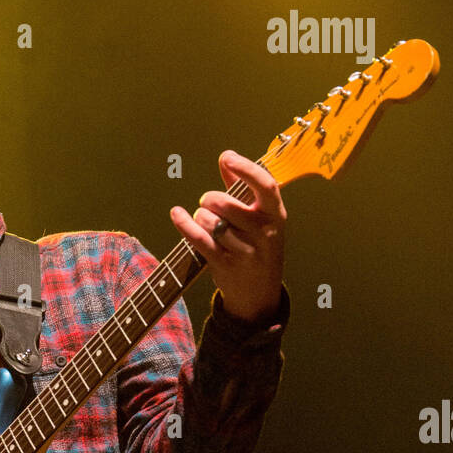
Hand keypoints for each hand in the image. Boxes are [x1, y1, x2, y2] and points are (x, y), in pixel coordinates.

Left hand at [170, 151, 286, 324]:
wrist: (260, 294)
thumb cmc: (257, 246)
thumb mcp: (260, 219)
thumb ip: (242, 188)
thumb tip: (226, 158)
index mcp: (276, 215)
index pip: (265, 185)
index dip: (246, 169)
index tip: (227, 157)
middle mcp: (264, 233)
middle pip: (227, 204)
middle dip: (210, 199)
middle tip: (207, 201)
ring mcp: (246, 251)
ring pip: (212, 222)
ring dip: (200, 216)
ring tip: (203, 219)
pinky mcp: (226, 265)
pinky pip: (200, 239)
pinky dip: (185, 224)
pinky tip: (177, 214)